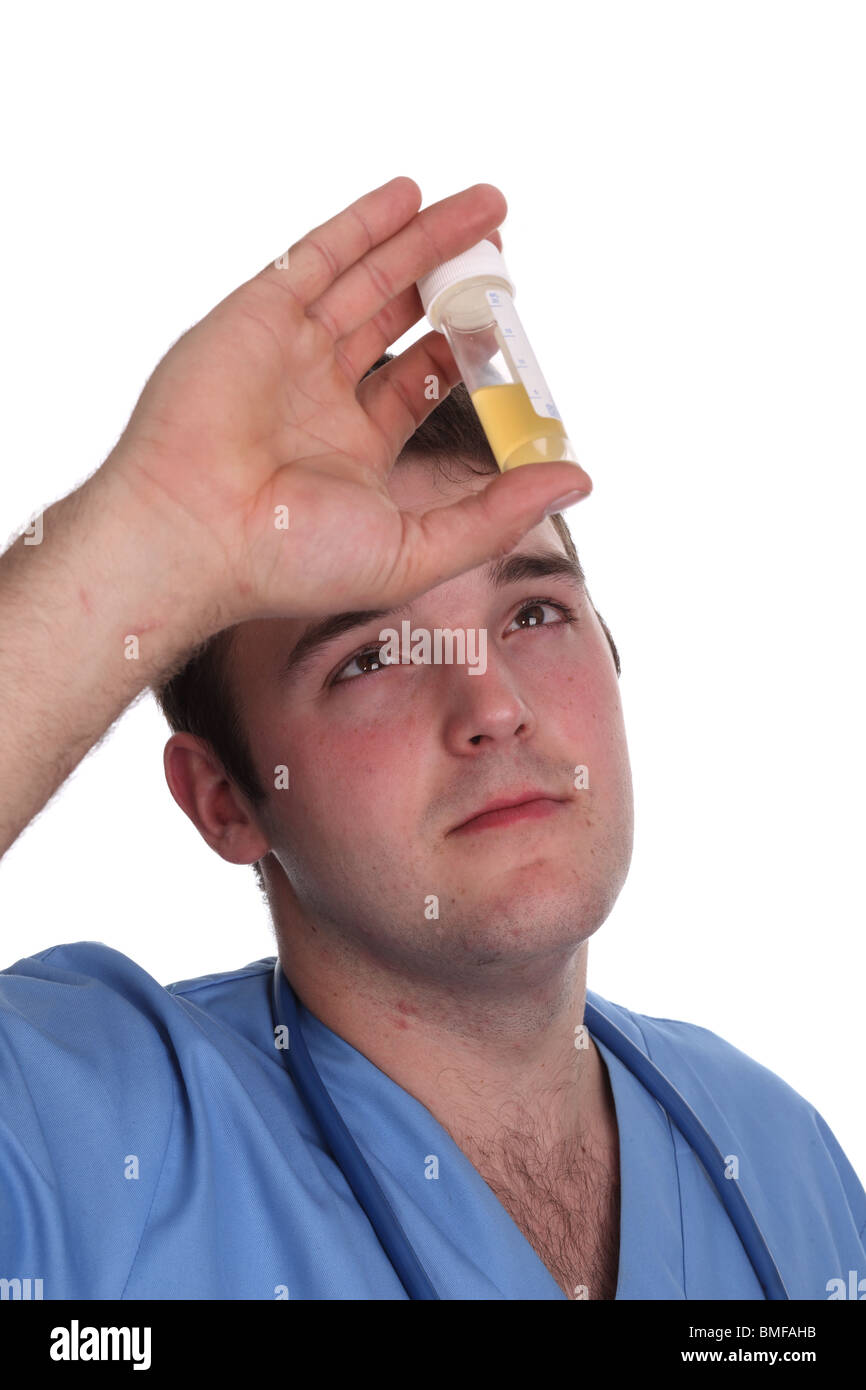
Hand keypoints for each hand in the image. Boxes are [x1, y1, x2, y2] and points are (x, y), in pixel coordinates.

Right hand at [107, 176, 591, 625]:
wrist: (195, 533)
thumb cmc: (293, 559)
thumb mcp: (418, 548)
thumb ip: (498, 513)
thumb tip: (578, 478)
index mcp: (354, 450)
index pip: (421, 383)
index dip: (465, 351)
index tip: (510, 329)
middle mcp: (320, 396)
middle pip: (398, 319)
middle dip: (452, 283)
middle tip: (502, 249)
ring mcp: (287, 352)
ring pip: (368, 279)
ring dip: (423, 240)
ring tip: (484, 209)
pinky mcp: (256, 314)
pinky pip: (317, 255)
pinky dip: (363, 224)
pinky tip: (410, 197)